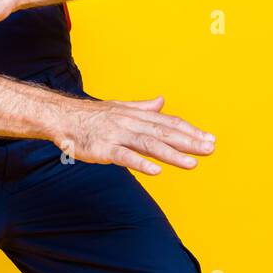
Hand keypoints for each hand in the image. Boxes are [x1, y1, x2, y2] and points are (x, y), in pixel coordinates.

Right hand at [54, 96, 216, 175]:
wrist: (62, 117)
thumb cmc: (92, 115)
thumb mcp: (120, 108)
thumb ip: (143, 107)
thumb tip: (161, 101)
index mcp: (136, 115)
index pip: (168, 122)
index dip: (189, 131)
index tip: (209, 138)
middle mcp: (130, 123)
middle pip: (164, 132)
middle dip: (189, 141)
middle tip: (210, 149)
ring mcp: (117, 136)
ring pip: (149, 144)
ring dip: (171, 154)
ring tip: (191, 163)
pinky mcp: (104, 149)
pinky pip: (124, 156)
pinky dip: (140, 163)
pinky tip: (156, 171)